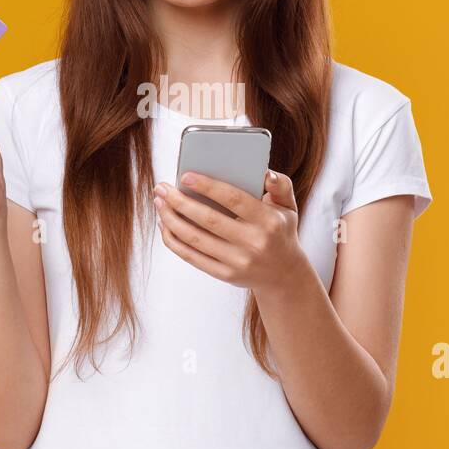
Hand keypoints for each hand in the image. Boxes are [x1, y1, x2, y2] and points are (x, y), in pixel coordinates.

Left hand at [153, 169, 306, 291]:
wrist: (284, 275)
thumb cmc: (280, 232)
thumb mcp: (288, 208)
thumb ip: (280, 185)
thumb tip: (265, 173)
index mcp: (268, 221)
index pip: (233, 199)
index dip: (207, 187)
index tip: (185, 175)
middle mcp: (253, 243)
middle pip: (208, 220)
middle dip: (179, 202)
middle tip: (161, 188)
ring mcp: (237, 262)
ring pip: (195, 239)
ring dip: (171, 219)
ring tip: (159, 203)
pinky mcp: (225, 275)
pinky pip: (192, 257)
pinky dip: (174, 241)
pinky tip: (164, 225)